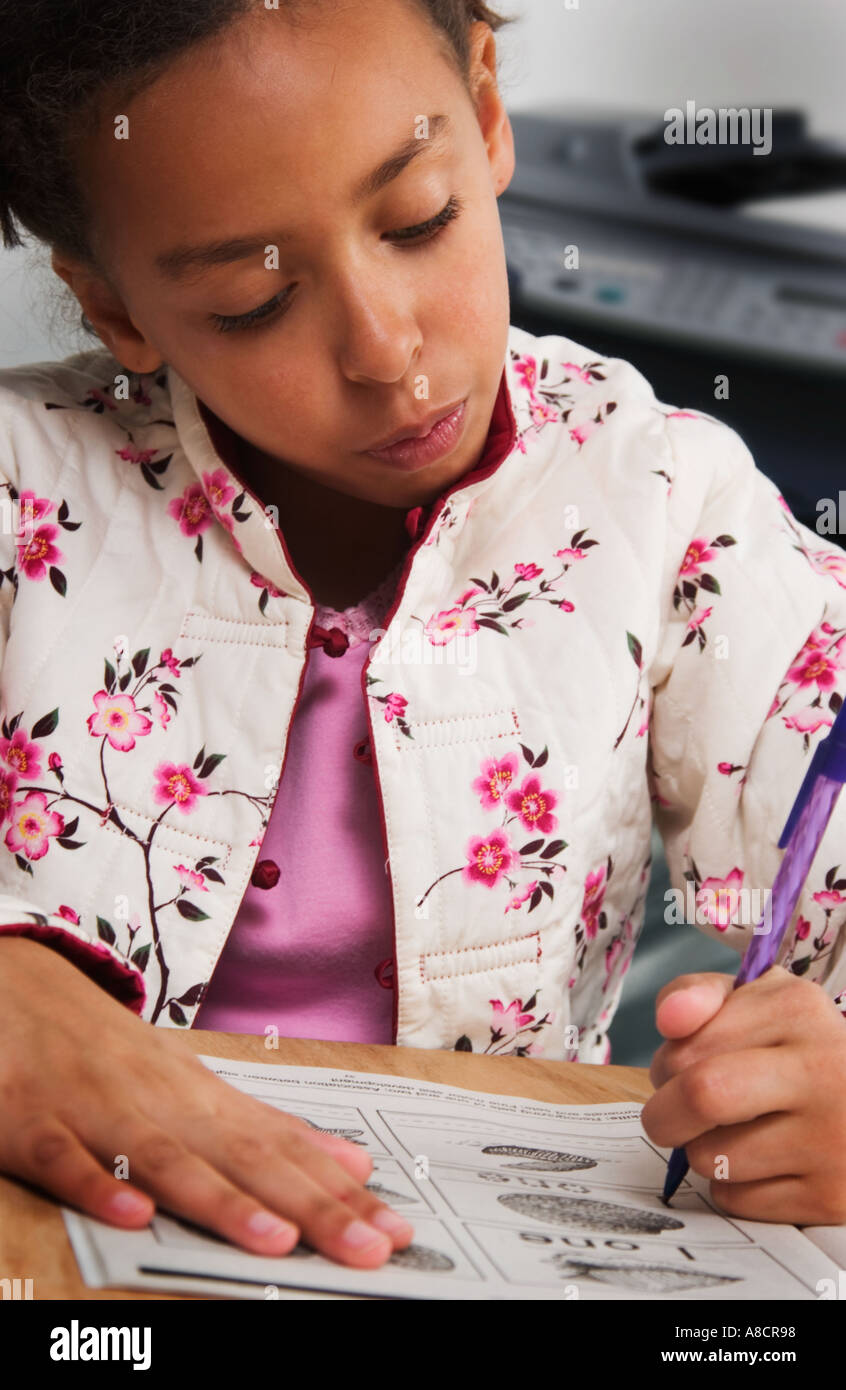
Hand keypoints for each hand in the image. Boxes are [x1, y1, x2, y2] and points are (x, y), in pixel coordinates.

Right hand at [0, 936, 414, 1265]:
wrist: (17, 985)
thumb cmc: (111, 1050)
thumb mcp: (192, 1083)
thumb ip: (266, 1127)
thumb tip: (350, 1159)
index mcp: (202, 1098)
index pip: (283, 1149)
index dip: (338, 1192)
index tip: (392, 1228)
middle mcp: (161, 1103)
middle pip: (243, 1158)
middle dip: (309, 1205)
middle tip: (368, 1246)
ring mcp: (97, 1110)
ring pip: (164, 1160)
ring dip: (221, 1199)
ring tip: (278, 1239)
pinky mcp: (32, 1122)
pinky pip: (65, 1159)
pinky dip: (98, 1185)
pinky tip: (137, 1216)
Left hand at [641, 964, 845, 1224]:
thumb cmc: (801, 1050)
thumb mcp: (759, 1003)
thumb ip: (700, 995)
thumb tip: (669, 1018)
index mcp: (799, 1010)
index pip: (688, 1046)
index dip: (666, 1065)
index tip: (679, 1069)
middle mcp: (823, 1070)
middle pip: (702, 1096)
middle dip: (665, 1113)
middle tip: (672, 1114)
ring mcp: (832, 1138)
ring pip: (711, 1158)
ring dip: (703, 1150)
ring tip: (737, 1131)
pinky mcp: (833, 1197)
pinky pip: (738, 1201)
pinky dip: (734, 1187)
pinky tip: (764, 1162)